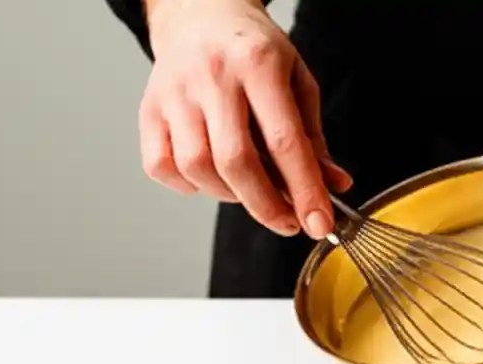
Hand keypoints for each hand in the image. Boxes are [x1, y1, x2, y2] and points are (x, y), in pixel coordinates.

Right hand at [139, 0, 351, 237]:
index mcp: (258, 64)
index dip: (304, 190)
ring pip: (198, 168)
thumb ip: (314, 138)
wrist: (200, 14)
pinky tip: (212, 176)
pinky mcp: (148, 109)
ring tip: (250, 188)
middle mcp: (212, 76)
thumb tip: (334, 186)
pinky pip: (162, 167)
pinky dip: (191, 186)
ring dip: (230, 196)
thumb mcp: (297, 82)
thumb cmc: (254, 51)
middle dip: (267, 205)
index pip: (284, 141)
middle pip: (236, 161)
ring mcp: (174, 93)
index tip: (319, 225)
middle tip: (288, 222)